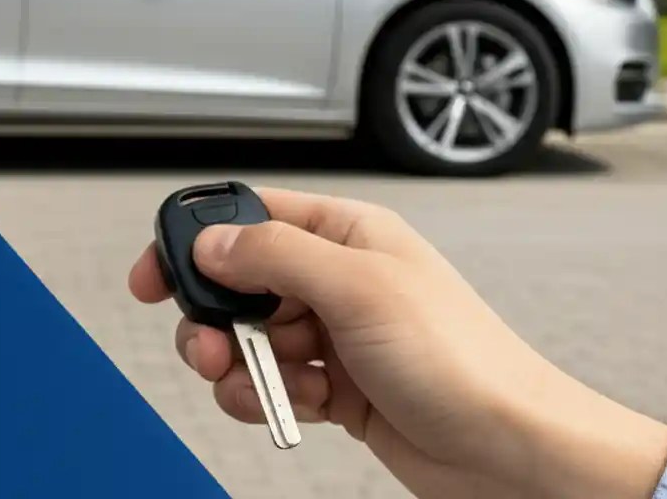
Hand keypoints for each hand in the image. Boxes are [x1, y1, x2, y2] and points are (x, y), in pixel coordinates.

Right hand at [129, 187, 666, 498]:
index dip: (197, 241)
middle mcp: (338, 279)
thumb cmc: (466, 361)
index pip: (251, 217)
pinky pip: (277, 384)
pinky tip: (291, 406)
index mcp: (347, 233)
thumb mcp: (358, 289)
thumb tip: (212, 242)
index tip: (156, 274)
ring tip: (252, 383)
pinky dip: (268, 398)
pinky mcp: (340, 386)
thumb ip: (274, 257)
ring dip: (240, 366)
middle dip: (215, 320)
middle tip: (212, 347)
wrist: (510, 450)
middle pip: (239, 286)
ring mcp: (338, 335)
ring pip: (251, 341)